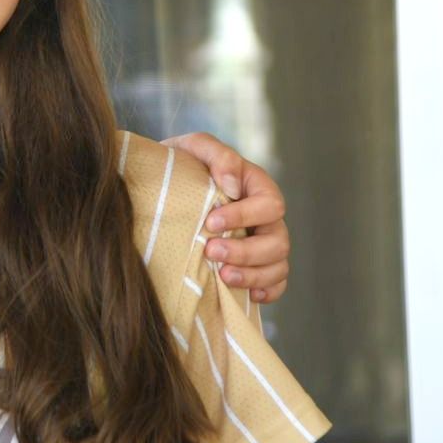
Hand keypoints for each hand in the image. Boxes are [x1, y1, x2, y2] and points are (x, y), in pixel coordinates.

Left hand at [161, 132, 289, 304]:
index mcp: (257, 186)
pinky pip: (277, 283)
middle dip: (246, 251)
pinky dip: (268, 291)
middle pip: (278, 241)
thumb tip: (233, 185)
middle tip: (211, 252)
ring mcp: (264, 242)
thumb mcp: (195, 148)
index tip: (210, 222)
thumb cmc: (183, 164)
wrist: (164, 187)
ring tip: (223, 276)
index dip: (245, 216)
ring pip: (279, 265)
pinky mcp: (256, 265)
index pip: (269, 205)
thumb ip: (218, 156)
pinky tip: (248, 295)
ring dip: (253, 275)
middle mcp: (266, 217)